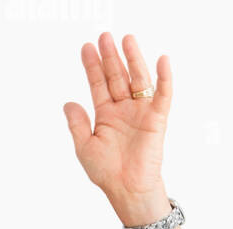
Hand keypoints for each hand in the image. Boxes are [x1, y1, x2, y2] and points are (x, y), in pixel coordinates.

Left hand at [64, 33, 172, 219]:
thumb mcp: (85, 147)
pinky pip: (162, 95)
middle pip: (117, 76)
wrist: (126, 189)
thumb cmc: (106, 172)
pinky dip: (164, 78)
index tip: (86, 47)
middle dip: (110, 57)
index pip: (98, 84)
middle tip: (104, 36)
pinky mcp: (156, 119)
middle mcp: (123, 109)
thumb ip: (77, 124)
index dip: (92, 66)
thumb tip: (68, 103)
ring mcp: (140, 112)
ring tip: (126, 39)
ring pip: (137, 79)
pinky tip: (161, 60)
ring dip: (133, 59)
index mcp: (106, 114)